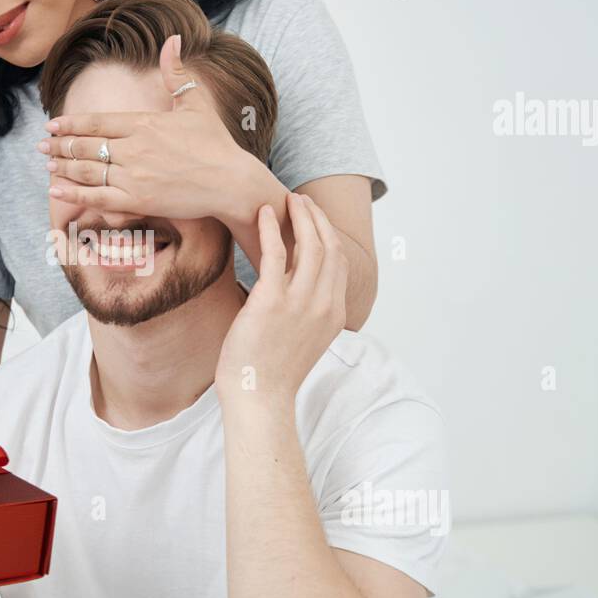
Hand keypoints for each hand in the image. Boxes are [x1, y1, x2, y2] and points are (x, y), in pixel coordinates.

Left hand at [37, 34, 248, 219]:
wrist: (231, 181)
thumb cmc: (216, 143)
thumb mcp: (196, 103)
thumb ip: (176, 73)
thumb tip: (173, 39)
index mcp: (143, 122)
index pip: (97, 122)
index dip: (71, 124)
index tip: (53, 125)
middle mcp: (134, 147)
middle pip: (86, 145)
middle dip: (60, 145)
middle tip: (42, 145)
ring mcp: (134, 175)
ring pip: (87, 170)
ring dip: (63, 166)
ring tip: (47, 163)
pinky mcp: (138, 200)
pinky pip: (97, 197)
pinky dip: (73, 193)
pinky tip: (55, 189)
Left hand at [215, 193, 348, 402]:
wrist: (259, 396)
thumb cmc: (270, 372)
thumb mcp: (302, 339)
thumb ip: (306, 313)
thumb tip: (293, 294)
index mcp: (334, 314)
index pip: (339, 263)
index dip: (328, 234)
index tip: (314, 219)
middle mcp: (324, 305)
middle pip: (329, 247)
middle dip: (317, 218)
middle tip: (301, 201)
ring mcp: (300, 303)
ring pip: (309, 245)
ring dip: (299, 217)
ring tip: (286, 201)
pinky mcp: (272, 302)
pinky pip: (276, 253)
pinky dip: (271, 229)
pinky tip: (263, 214)